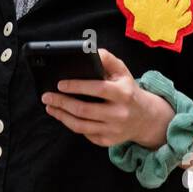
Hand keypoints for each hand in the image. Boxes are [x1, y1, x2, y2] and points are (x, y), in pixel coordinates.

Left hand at [41, 47, 174, 148]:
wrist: (145, 117)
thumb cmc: (128, 90)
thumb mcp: (123, 72)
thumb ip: (107, 59)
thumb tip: (88, 50)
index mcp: (123, 94)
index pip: (97, 89)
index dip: (76, 86)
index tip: (60, 84)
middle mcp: (119, 114)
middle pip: (84, 110)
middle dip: (62, 102)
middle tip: (47, 96)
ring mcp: (113, 130)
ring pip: (81, 125)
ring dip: (61, 115)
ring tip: (50, 106)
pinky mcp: (108, 141)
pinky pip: (85, 134)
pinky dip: (71, 124)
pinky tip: (63, 115)